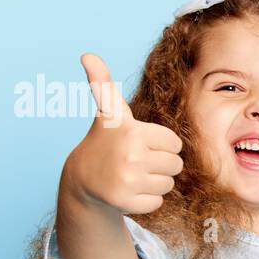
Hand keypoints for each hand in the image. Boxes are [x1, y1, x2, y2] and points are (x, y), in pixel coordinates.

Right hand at [62, 53, 184, 214]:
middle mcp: (130, 156)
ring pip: (168, 184)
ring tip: (132, 175)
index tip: (141, 143)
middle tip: (137, 161)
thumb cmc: (105, 141)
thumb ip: (103, 84)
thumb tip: (87, 55)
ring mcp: (127, 181)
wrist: (83, 178)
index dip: (162, 144)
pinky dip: (147, 199)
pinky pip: (158, 202)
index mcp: (133, 132)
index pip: (175, 143)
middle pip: (175, 165)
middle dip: (161, 164)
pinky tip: (129, 190)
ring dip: (155, 182)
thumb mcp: (108, 113)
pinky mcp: (127, 203)